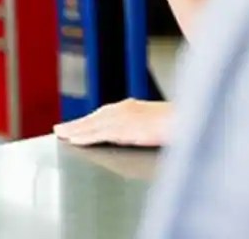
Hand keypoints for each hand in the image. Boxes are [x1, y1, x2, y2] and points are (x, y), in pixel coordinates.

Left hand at [52, 99, 171, 146]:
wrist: (190, 119)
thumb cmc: (180, 123)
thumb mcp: (156, 123)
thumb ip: (141, 128)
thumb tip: (134, 134)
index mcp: (132, 108)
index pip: (103, 115)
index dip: (87, 121)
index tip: (74, 126)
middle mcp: (125, 109)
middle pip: (94, 118)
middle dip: (77, 124)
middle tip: (59, 129)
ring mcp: (124, 118)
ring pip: (93, 124)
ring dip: (76, 129)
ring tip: (61, 134)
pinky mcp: (126, 128)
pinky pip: (100, 133)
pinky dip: (86, 136)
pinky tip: (75, 140)